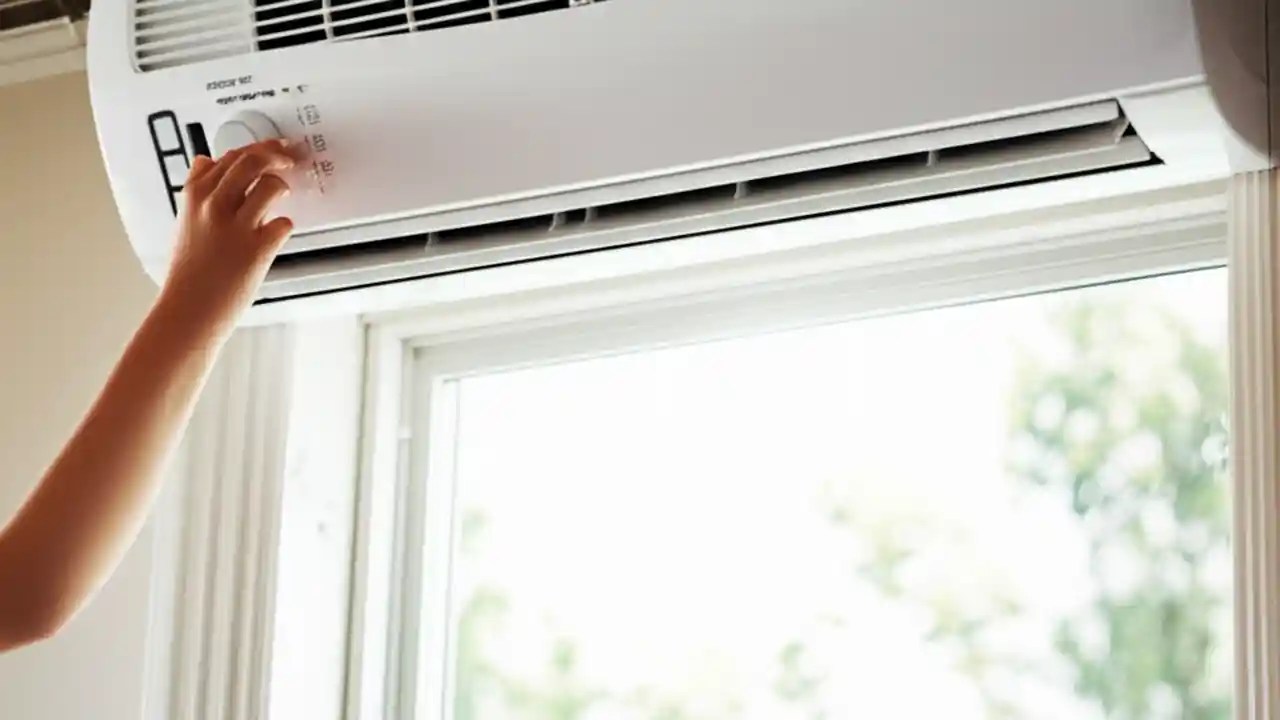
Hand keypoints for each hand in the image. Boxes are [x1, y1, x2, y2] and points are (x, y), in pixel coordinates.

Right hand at [160, 139, 301, 334]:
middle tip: (289, 158)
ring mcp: (235, 226)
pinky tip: (276, 234)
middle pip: (251, 161)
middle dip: (276, 155)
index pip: (228, 156)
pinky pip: (283, 224)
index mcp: (194, 197)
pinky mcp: (256, 248)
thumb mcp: (183, 222)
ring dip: (283, 188)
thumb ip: (197, 191)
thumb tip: (205, 161)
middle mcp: (214, 206)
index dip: (255, 148)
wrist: (187, 310)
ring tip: (284, 196)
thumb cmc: (187, 272)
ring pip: (270, 185)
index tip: (270, 148)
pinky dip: (284, 227)